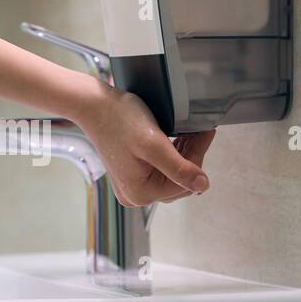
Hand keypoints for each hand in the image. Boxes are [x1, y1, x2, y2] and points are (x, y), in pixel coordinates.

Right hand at [74, 84, 215, 206]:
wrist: (93, 106)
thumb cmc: (119, 120)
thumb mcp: (153, 144)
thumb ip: (179, 168)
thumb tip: (202, 186)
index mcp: (141, 193)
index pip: (186, 182)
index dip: (199, 155)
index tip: (207, 131)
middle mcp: (135, 196)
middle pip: (179, 182)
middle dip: (192, 156)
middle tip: (199, 129)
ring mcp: (132, 187)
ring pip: (171, 176)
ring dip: (183, 155)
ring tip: (189, 131)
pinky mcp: (130, 175)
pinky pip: (159, 171)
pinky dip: (170, 156)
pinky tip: (175, 139)